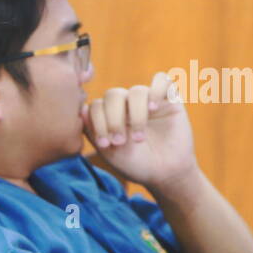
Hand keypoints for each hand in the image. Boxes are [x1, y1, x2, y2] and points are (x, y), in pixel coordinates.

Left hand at [83, 72, 197, 189]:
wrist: (164, 173)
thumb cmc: (134, 164)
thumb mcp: (109, 152)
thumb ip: (94, 131)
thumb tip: (82, 109)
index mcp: (108, 114)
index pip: (96, 105)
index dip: (98, 122)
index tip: (106, 144)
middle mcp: (126, 104)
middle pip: (113, 94)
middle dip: (114, 118)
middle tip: (121, 141)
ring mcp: (147, 100)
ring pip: (136, 91)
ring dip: (135, 115)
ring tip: (139, 138)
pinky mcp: (170, 99)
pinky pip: (163, 80)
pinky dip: (157, 90)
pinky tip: (154, 108)